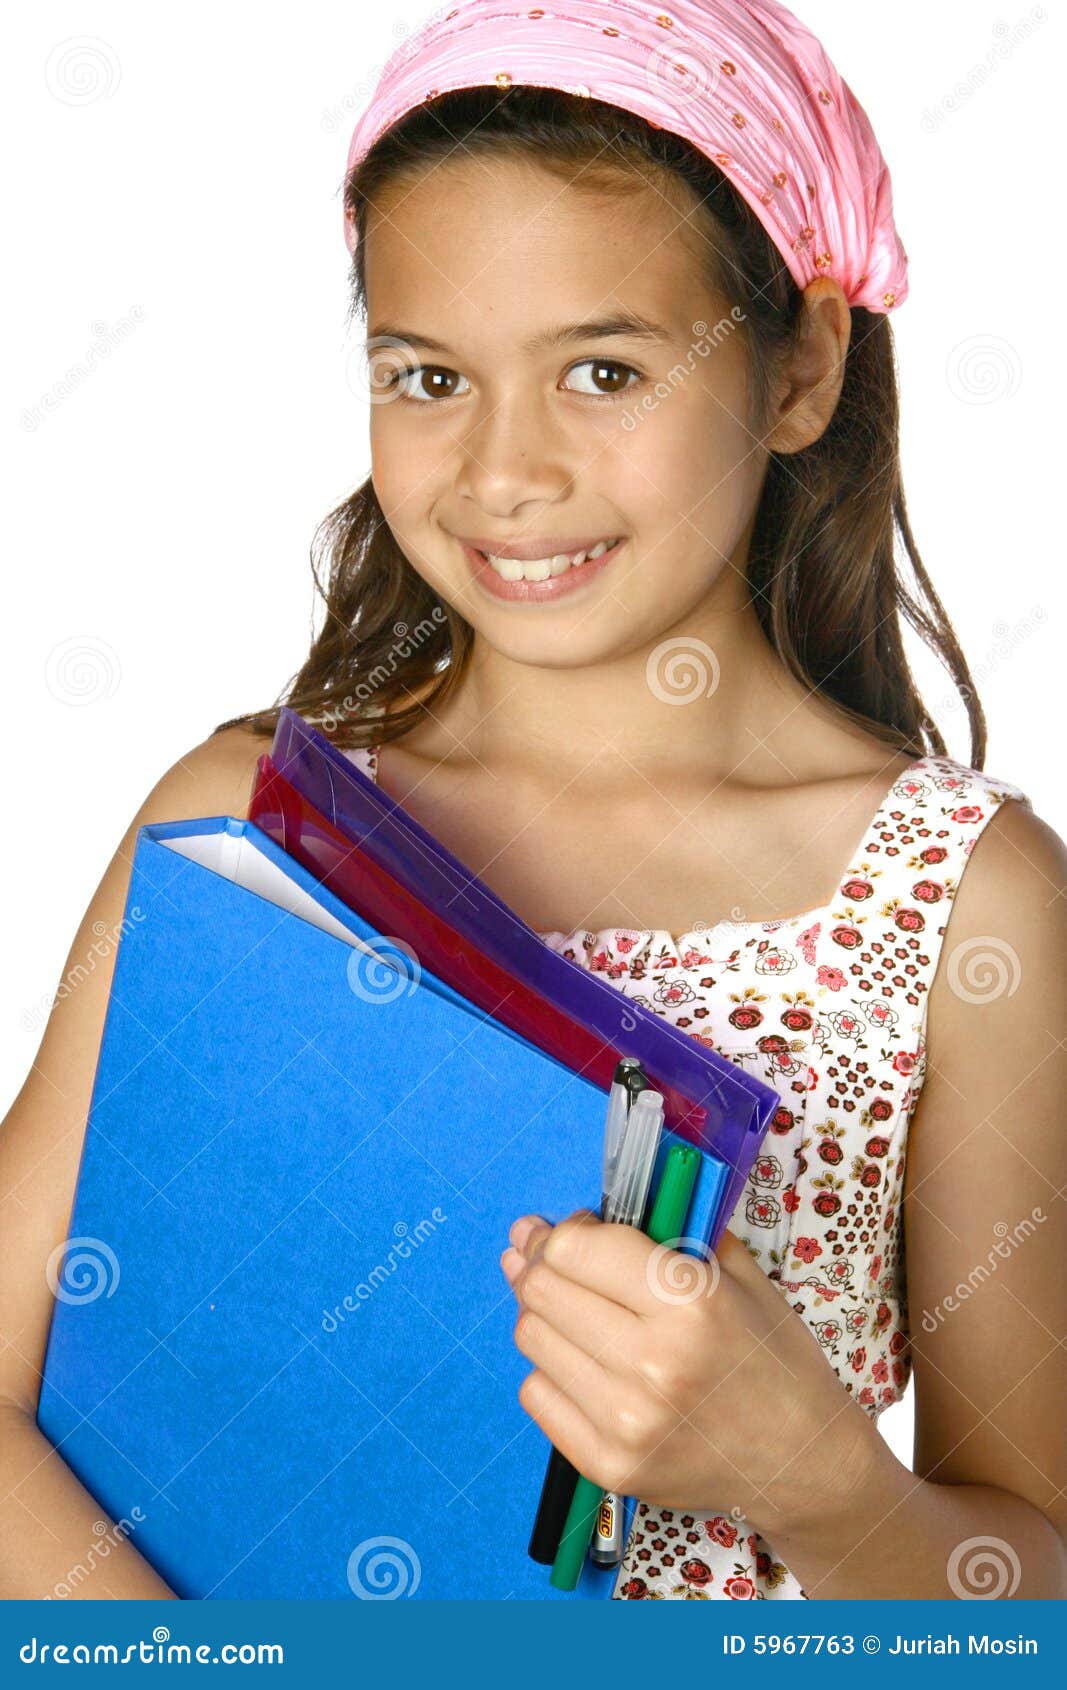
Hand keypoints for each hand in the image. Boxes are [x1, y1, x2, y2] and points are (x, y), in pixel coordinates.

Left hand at [500, 1209, 884, 1537]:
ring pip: (532, 1340)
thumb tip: (584, 1217)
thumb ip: (669, 1236)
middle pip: (541, 1291)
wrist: (803, 1462)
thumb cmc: (773, 1359)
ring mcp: (627, 1421)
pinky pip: (537, 1395)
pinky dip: (549, 1369)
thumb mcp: (740, 1278)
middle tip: (542, 1256)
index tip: (566, 1230)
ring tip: (567, 1307)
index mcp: (688, 1301)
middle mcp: (652, 1362)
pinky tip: (578, 1360)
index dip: (559, 1232)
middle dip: (536, 1264)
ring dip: (542, 1314)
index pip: (575, 1249)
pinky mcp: (610, 1466)